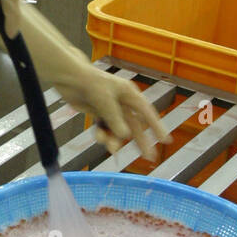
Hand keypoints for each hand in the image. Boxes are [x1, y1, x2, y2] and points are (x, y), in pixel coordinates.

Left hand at [56, 67, 171, 161]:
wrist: (70, 78)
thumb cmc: (89, 84)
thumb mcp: (104, 102)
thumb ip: (115, 119)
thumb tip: (125, 136)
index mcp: (129, 94)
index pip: (147, 113)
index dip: (156, 127)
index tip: (166, 140)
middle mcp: (123, 102)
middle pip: (135, 126)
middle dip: (141, 141)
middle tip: (149, 157)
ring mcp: (110, 108)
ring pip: (117, 130)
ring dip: (114, 140)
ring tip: (111, 149)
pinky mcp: (99, 113)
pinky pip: (104, 129)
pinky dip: (102, 135)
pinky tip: (99, 137)